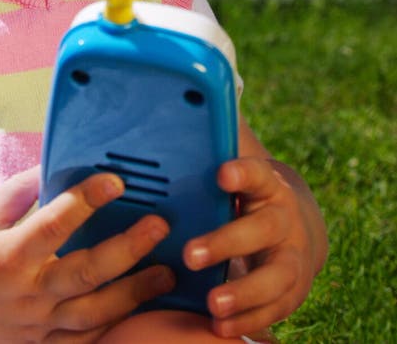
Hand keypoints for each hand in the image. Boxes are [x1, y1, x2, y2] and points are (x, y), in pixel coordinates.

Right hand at [0, 166, 174, 342]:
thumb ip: (20, 190)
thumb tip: (55, 161)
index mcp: (8, 255)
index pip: (54, 223)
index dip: (87, 200)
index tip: (115, 181)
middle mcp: (25, 293)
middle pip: (85, 273)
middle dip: (127, 249)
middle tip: (160, 226)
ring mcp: (35, 326)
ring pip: (94, 314)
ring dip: (135, 293)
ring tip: (168, 272)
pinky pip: (83, 340)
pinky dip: (113, 325)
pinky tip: (138, 307)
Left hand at [183, 158, 319, 338]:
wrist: (299, 228)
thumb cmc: (250, 200)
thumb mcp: (241, 179)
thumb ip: (209, 165)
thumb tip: (167, 141)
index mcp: (268, 185)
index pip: (257, 173)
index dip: (242, 173)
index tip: (220, 174)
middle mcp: (284, 219)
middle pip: (263, 228)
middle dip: (227, 243)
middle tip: (190, 256)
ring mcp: (294, 257)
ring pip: (276, 275)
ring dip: (244, 292)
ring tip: (213, 303)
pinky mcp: (294, 291)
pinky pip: (275, 308)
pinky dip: (248, 319)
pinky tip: (220, 327)